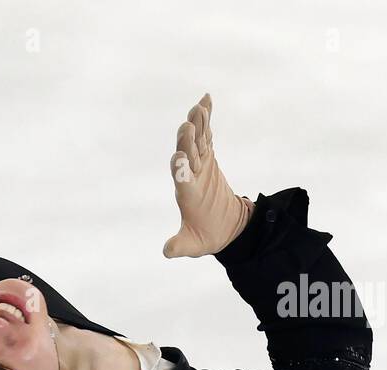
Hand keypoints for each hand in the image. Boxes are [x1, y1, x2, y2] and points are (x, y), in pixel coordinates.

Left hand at [162, 94, 252, 257]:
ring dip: (198, 124)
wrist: (220, 228)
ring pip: (197, 141)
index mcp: (186, 195)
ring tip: (198, 107)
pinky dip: (207, 119)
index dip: (180, 169)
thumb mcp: (193, 245)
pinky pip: (207, 135)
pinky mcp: (207, 158)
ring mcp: (198, 165)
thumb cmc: (205, 236)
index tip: (180, 158)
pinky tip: (206, 100)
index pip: (181, 179)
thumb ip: (180, 246)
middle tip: (188, 124)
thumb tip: (167, 252)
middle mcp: (189, 176)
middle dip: (188, 141)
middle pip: (188, 155)